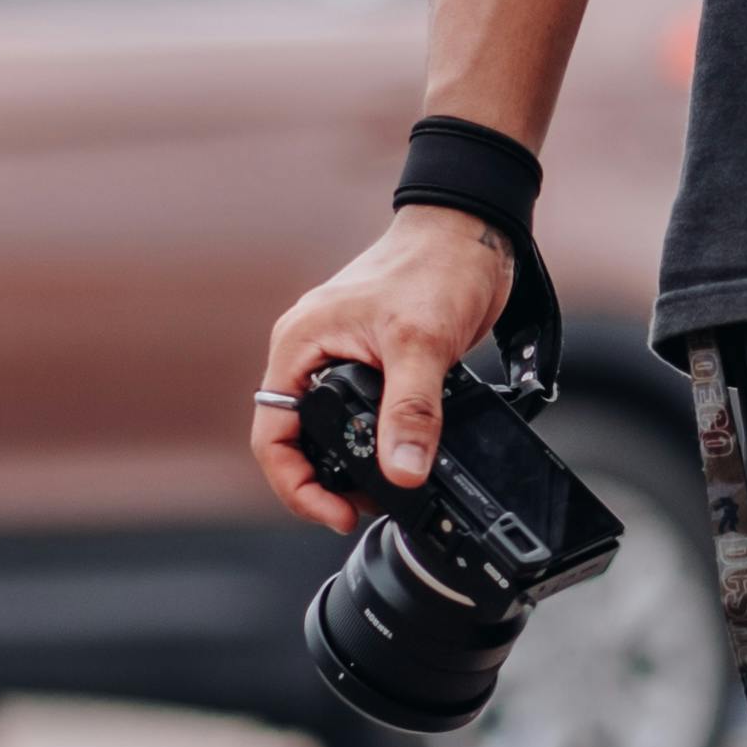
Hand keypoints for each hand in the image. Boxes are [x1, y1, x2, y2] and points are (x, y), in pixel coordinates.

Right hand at [250, 209, 514, 527]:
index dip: (296, 485)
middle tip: (365, 509)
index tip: (336, 513)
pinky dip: (378, 444)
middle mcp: (312, 354)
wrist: (473, 233)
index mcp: (300, 346)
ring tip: (388, 492)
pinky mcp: (375, 364)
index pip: (274, 436)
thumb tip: (403, 472)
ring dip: (353, 467)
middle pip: (298, 440)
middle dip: (325, 483)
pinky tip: (405, 459)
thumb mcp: (423, 343)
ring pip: (331, 431)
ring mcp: (341, 360)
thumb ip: (411, 410)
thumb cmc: (436, 265)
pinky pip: (363, 417)